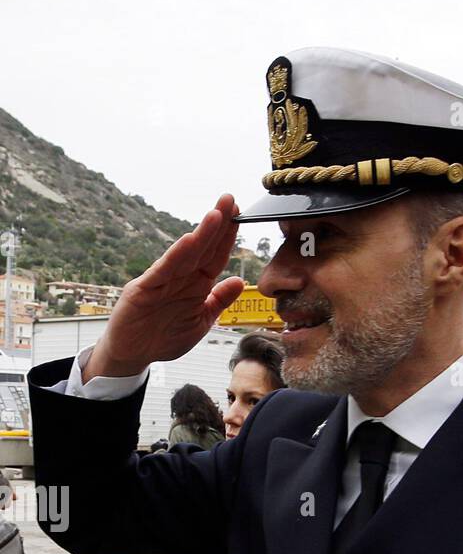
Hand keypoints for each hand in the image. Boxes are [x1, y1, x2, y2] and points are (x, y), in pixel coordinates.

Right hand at [82, 195, 245, 379]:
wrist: (132, 355)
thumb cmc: (163, 337)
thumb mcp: (201, 321)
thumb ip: (218, 301)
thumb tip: (239, 280)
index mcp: (195, 286)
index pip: (215, 257)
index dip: (227, 237)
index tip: (239, 214)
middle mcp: (180, 279)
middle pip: (202, 249)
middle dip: (217, 225)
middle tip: (229, 199)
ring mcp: (162, 282)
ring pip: (185, 255)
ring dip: (201, 235)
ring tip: (216, 215)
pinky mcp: (145, 290)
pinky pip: (163, 271)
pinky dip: (176, 256)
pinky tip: (188, 242)